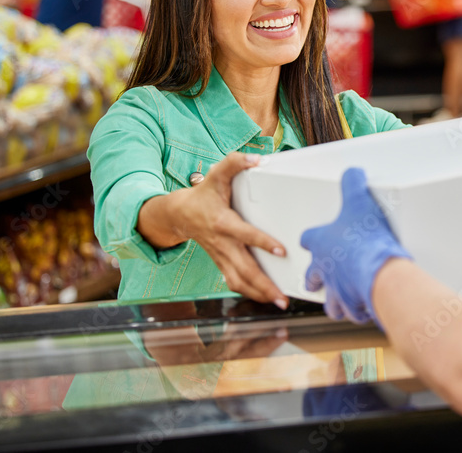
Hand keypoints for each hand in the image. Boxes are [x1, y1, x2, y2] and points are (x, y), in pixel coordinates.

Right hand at [175, 152, 287, 307]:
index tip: (281, 250)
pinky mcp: (221, 263)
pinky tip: (265, 297)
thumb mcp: (217, 174)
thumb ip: (236, 162)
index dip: (262, 242)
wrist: (179, 214)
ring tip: (278, 301)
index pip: (244, 234)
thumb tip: (258, 159)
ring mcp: (221, 256)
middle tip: (282, 295)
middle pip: (243, 268)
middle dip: (263, 284)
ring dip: (259, 293)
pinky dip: (250, 292)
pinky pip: (235, 281)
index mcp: (222, 222)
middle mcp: (222, 243)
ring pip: (239, 280)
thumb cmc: (204, 194)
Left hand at [301, 168, 411, 325]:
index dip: (309, 239)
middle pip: (312, 277)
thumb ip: (354, 184)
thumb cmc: (366, 239)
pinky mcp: (353, 304)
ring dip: (333, 302)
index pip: (307, 240)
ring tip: (338, 303)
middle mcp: (325, 269)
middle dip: (313, 279)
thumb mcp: (360, 200)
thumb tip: (352, 173)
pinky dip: (356, 311)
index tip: (309, 240)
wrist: (379, 271)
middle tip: (315, 281)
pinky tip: (362, 309)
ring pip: (329, 301)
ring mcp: (337, 289)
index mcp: (323, 243)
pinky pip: (352, 312)